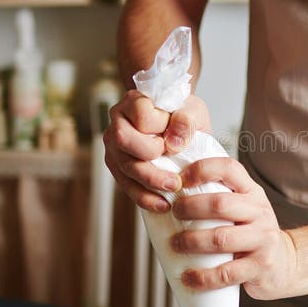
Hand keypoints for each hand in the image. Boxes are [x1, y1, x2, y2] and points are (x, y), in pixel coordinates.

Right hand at [103, 91, 210, 210]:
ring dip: (151, 180)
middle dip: (149, 153)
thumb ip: (186, 119)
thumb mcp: (193, 110)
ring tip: (174, 187)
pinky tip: (162, 204)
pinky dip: (145, 197)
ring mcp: (115, 148)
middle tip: (173, 156)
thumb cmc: (183, 116)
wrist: (180, 128)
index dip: (159, 124)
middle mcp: (117, 123)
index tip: (173, 130)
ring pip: (124, 167)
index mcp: (134, 102)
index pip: (140, 113)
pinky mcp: (119, 170)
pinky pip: (127, 187)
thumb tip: (173, 143)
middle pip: (122, 139)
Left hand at [171, 157, 301, 299]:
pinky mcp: (260, 267)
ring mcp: (263, 239)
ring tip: (176, 244)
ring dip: (191, 242)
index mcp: (252, 192)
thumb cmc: (251, 233)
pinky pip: (226, 273)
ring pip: (221, 238)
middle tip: (173, 213)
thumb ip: (219, 198)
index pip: (229, 169)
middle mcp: (260, 212)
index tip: (178, 181)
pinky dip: (202, 276)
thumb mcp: (243, 208)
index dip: (202, 170)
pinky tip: (188, 277)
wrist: (283, 264)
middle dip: (190, 208)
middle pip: (220, 204)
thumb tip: (170, 192)